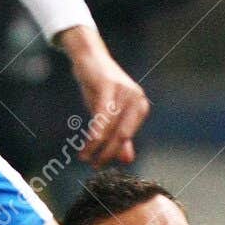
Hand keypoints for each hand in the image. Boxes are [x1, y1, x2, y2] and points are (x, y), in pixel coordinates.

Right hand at [57, 26, 149, 165]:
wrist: (89, 58)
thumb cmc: (100, 87)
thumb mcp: (110, 113)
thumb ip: (121, 136)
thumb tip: (127, 160)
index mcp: (140, 106)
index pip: (127, 137)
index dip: (114, 153)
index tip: (100, 165)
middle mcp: (136, 99)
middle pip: (122, 135)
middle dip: (107, 153)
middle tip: (93, 166)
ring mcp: (124, 92)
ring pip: (111, 127)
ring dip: (96, 146)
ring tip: (84, 157)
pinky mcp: (109, 86)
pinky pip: (103, 116)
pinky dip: (95, 132)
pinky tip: (89, 143)